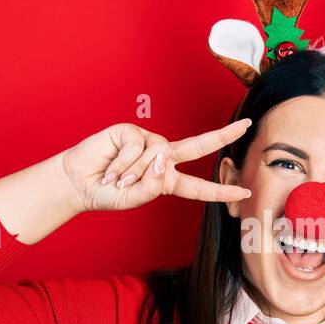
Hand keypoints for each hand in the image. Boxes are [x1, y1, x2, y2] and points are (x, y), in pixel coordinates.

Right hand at [63, 119, 253, 212]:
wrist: (78, 182)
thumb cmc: (106, 194)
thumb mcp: (134, 199)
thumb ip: (153, 185)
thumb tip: (163, 156)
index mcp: (167, 180)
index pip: (198, 186)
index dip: (220, 191)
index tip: (244, 193)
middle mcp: (162, 158)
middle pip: (199, 146)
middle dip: (224, 135)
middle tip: (247, 125)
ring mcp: (148, 143)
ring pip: (156, 157)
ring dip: (132, 174)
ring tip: (115, 180)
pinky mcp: (131, 132)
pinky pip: (137, 148)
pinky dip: (121, 164)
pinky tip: (109, 169)